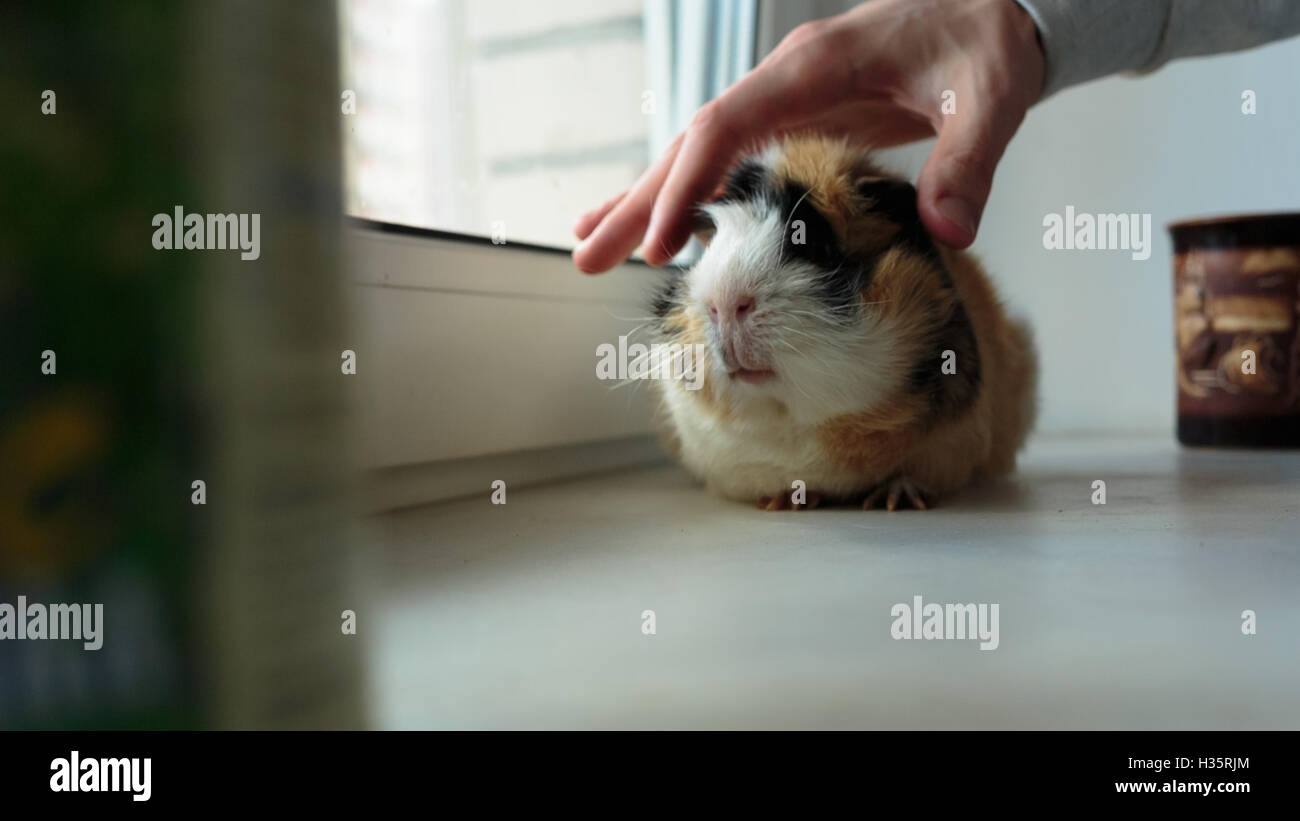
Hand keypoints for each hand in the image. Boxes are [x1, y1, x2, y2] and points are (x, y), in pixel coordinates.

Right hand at [572, 0, 1043, 272]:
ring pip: (696, 152)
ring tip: (591, 247)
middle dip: (637, 202)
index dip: (687, 184)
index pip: (727, 126)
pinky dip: (685, 193)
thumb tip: (950, 231)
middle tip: (586, 258)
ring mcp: (784, 99)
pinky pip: (726, 158)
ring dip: (645, 200)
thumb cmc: (987, 42)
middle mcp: (785, 81)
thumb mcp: (992, 96)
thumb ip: (970, 160)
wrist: (993, 10)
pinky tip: (658, 227)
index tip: (658, 242)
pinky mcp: (795, 119)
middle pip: (691, 142)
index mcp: (816, 66)